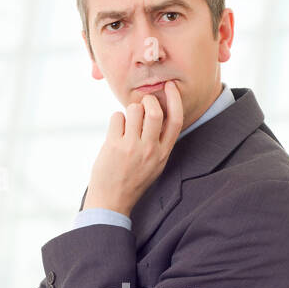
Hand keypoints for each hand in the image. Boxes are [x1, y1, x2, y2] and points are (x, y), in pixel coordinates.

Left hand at [83, 79, 184, 217]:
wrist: (112, 201)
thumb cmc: (132, 180)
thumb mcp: (155, 164)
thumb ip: (159, 142)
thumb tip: (156, 112)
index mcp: (163, 153)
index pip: (176, 120)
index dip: (175, 99)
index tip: (169, 86)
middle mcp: (150, 150)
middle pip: (155, 111)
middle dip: (148, 101)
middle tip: (141, 104)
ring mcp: (132, 148)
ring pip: (134, 110)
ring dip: (129, 111)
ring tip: (126, 124)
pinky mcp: (115, 146)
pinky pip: (117, 117)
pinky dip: (116, 120)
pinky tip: (115, 132)